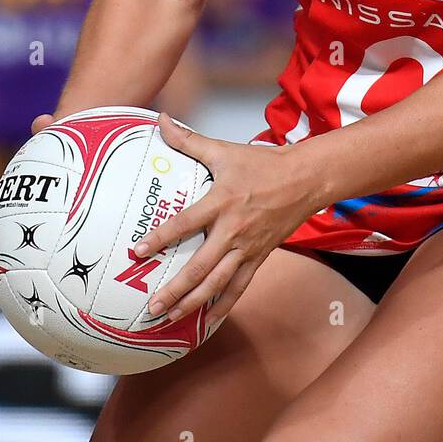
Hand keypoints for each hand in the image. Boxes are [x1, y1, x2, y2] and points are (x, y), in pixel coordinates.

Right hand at [0, 112, 55, 287]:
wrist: (81, 161)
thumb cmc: (68, 152)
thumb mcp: (59, 141)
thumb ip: (50, 132)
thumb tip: (42, 119)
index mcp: (16, 190)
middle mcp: (16, 210)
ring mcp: (29, 225)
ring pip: (8, 251)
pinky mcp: (45, 238)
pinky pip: (36, 257)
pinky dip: (32, 272)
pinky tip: (42, 291)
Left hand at [132, 112, 320, 330]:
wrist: (305, 179)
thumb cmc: (263, 164)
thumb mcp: (224, 149)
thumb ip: (189, 140)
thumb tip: (162, 120)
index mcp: (221, 202)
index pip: (185, 224)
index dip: (160, 239)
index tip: (137, 252)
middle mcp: (233, 230)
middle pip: (200, 267)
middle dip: (174, 290)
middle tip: (151, 307)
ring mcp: (247, 248)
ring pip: (217, 284)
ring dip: (192, 304)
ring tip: (170, 319)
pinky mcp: (259, 258)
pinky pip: (239, 288)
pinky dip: (222, 306)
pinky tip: (207, 321)